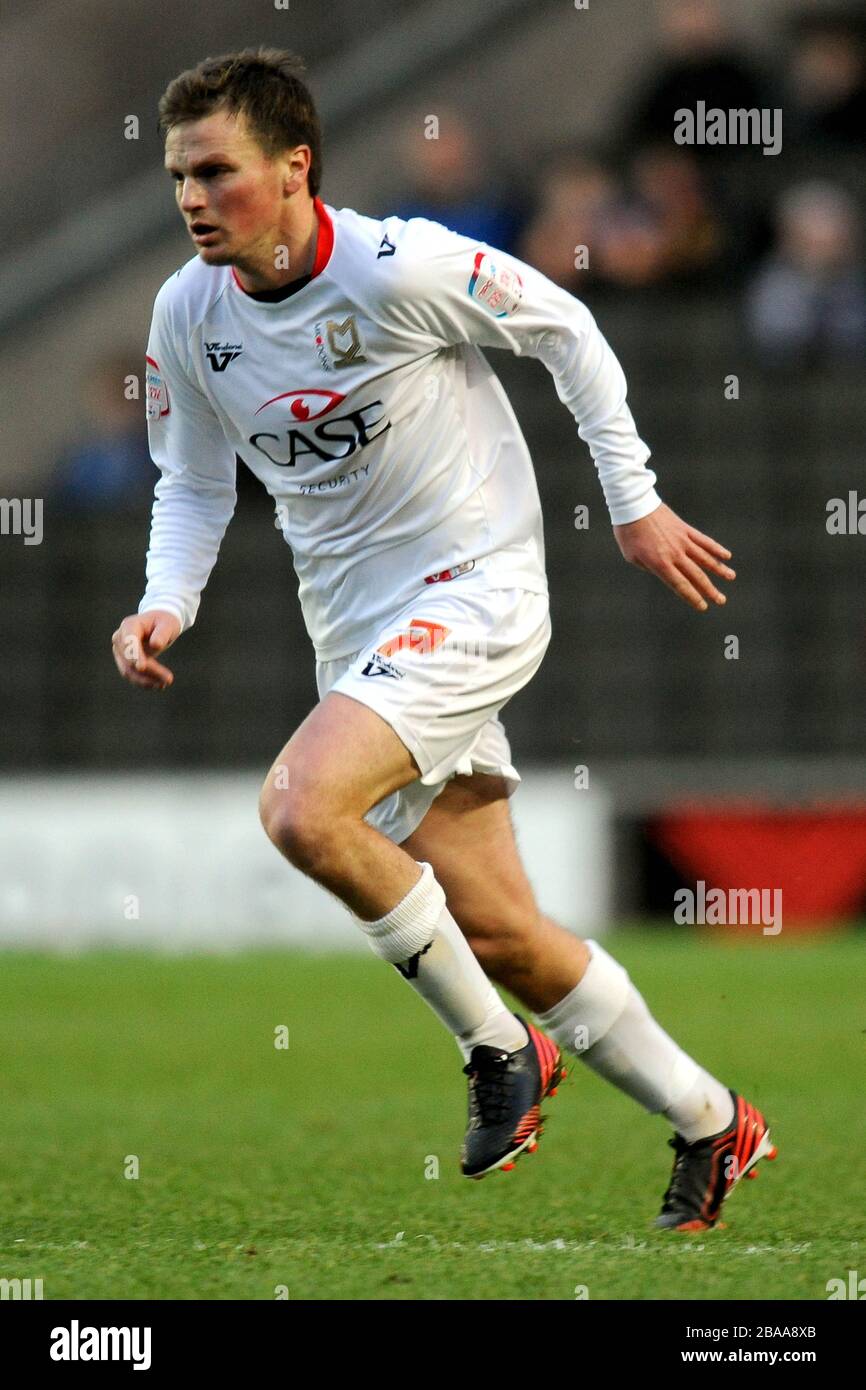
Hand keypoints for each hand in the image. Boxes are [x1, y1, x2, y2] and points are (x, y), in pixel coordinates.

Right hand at [111, 610, 181, 688]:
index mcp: (129, 625)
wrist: (159, 626)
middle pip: (130, 659)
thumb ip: (162, 633)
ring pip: (128, 671)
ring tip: (165, 683)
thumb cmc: (165, 622)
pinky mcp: (124, 661)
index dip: (134, 654)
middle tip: (169, 679)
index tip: (141, 667)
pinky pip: (131, 675)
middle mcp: (120, 638)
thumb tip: (155, 644)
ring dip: (146, 680)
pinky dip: (144, 682)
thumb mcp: (168, 624)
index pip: (129, 641)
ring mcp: (120, 650)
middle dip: (149, 671)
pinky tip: (159, 685)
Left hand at [613, 502, 735, 611]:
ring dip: (720, 569)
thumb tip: (664, 571)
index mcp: (660, 564)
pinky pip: (704, 541)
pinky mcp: (685, 529)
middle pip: (697, 575)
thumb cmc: (628, 534)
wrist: (633, 506)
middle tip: (721, 600)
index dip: (693, 597)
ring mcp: (682, 541)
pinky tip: (727, 556)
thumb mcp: (632, 557)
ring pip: (705, 558)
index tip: (703, 606)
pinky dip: (716, 548)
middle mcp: (674, 554)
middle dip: (710, 590)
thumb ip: (649, 567)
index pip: (680, 585)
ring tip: (731, 577)